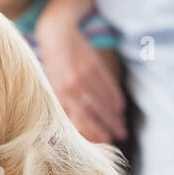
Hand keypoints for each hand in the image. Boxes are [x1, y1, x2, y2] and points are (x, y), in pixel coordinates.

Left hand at [38, 28, 127, 143]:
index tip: (106, 140)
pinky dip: (115, 96)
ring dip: (114, 114)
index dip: (95, 128)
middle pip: (96, 108)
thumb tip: (74, 124)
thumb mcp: (51, 84)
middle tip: (120, 137)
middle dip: (109, 124)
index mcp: (61, 90)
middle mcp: (74, 83)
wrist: (57, 34)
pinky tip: (120, 107)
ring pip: (104, 98)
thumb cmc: (52, 63)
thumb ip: (62, 103)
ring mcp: (86, 73)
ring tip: (122, 126)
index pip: (81, 115)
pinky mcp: (95, 63)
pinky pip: (108, 83)